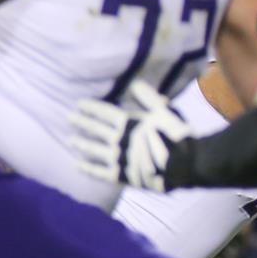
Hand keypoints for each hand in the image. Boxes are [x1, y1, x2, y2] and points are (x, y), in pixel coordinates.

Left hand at [67, 81, 191, 191]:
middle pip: (95, 129)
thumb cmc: (177, 135)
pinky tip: (78, 165)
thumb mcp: (165, 111)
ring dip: (81, 144)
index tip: (79, 104)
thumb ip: (148, 97)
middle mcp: (118, 139)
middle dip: (82, 122)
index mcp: (128, 123)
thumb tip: (135, 82)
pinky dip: (88, 168)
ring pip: (93, 149)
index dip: (91, 107)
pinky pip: (100, 172)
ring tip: (70, 140)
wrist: (187, 164)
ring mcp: (118, 158)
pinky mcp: (122, 175)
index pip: (103, 112)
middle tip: (69, 118)